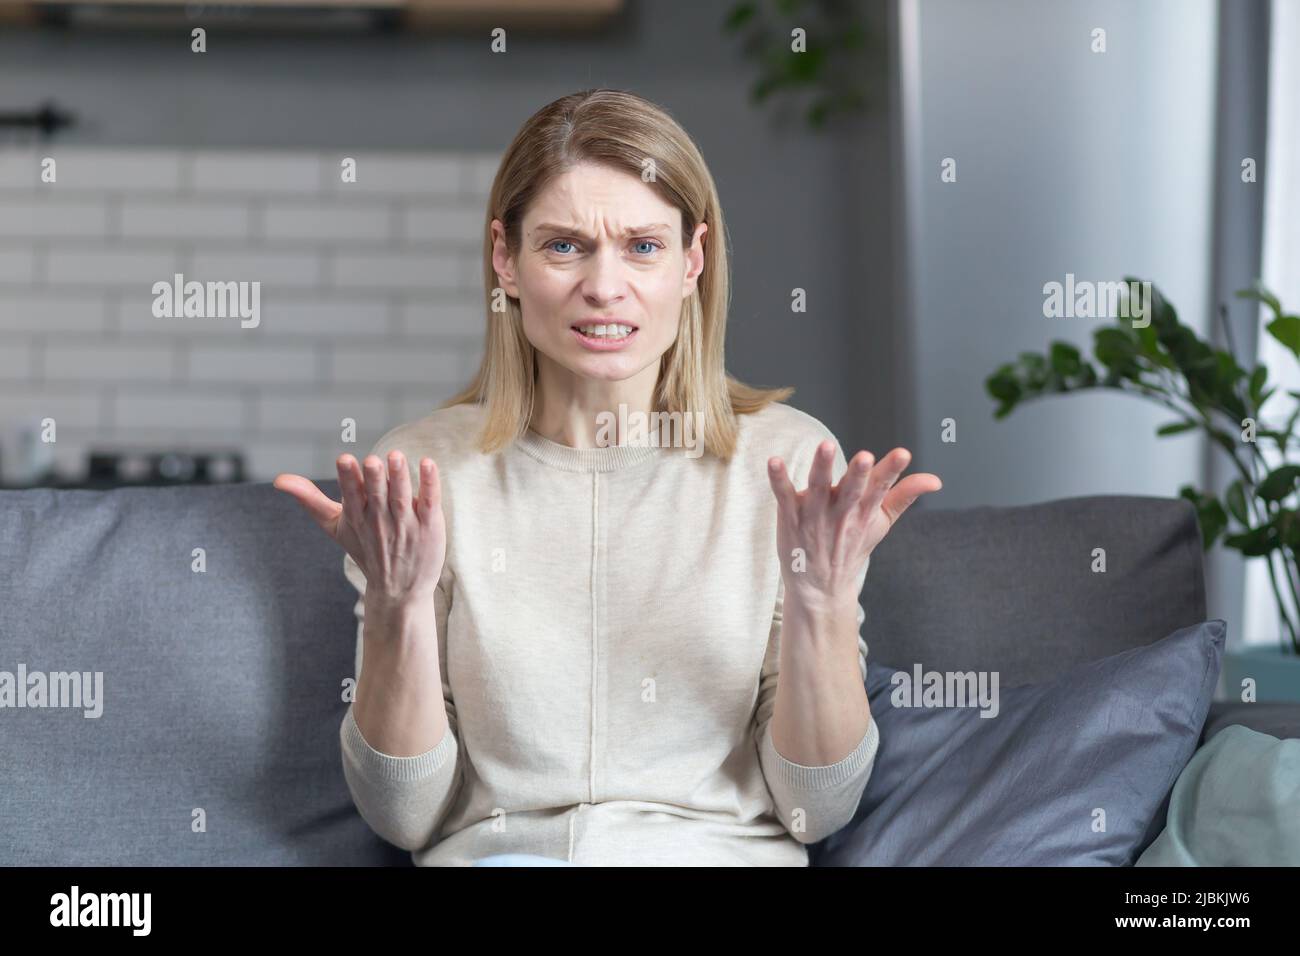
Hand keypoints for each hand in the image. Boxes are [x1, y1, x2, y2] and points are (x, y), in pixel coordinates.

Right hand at [273, 451, 446, 605]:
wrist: (399, 591)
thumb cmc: (366, 550)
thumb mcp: (335, 527)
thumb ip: (310, 500)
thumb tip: (279, 480)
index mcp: (356, 517)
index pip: (351, 495)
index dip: (349, 478)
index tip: (345, 460)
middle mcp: (380, 521)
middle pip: (376, 496)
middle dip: (374, 478)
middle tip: (372, 460)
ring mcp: (406, 525)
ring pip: (402, 497)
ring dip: (399, 477)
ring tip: (396, 456)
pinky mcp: (430, 526)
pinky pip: (430, 503)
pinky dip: (429, 485)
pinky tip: (428, 465)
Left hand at [767, 441, 940, 605]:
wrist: (819, 586)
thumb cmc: (851, 545)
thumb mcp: (881, 523)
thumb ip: (904, 496)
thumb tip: (936, 480)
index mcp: (865, 510)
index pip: (881, 488)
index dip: (892, 470)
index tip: (903, 454)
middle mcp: (841, 512)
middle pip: (851, 490)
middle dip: (859, 474)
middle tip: (865, 457)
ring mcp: (814, 515)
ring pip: (818, 488)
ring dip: (822, 467)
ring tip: (825, 447)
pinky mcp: (790, 517)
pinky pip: (783, 496)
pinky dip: (779, 480)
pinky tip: (774, 462)